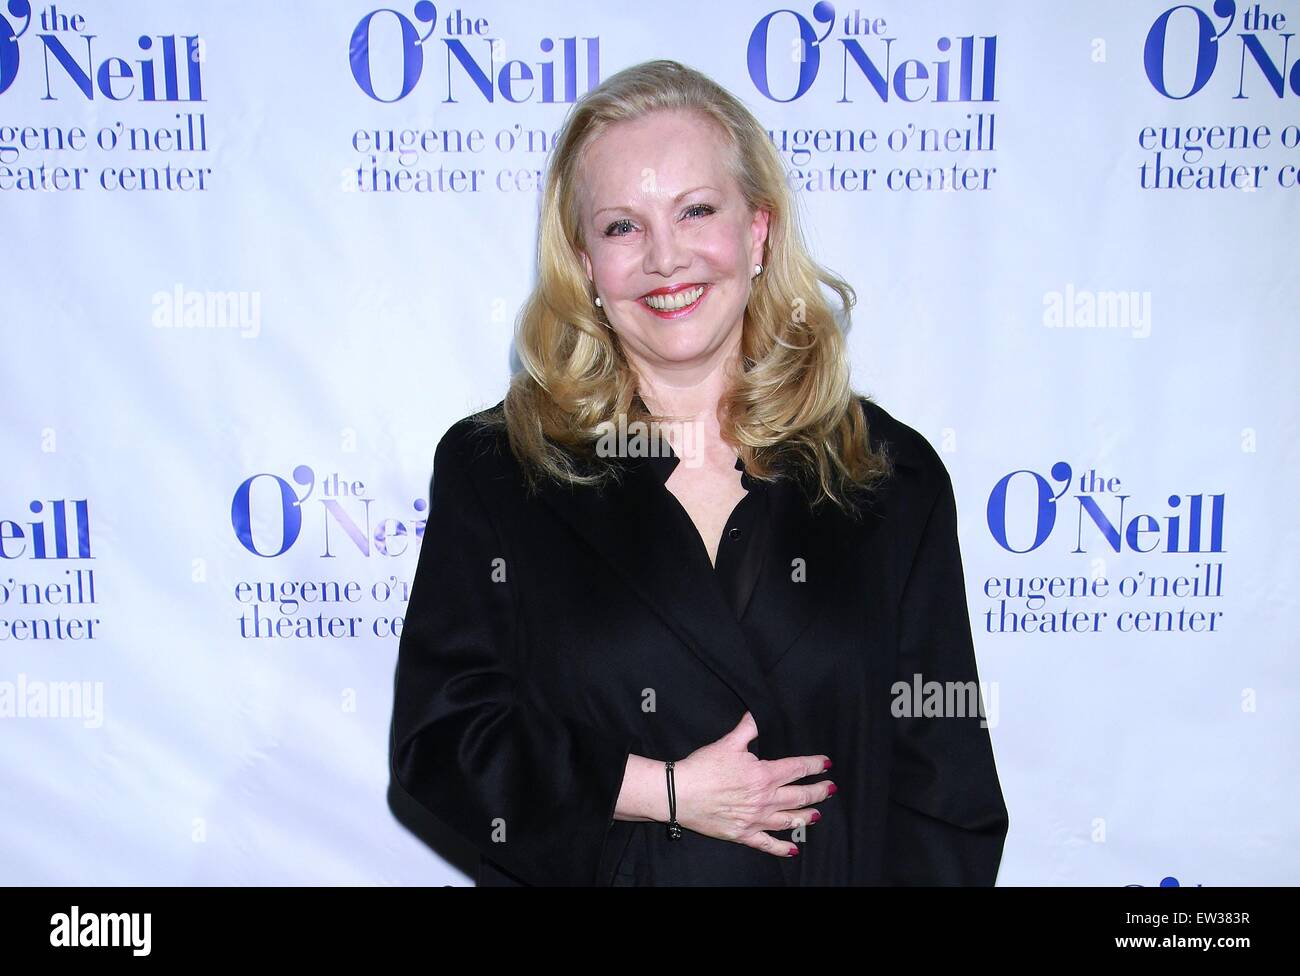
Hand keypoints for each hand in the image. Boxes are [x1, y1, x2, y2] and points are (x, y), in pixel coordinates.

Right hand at [671, 711, 833, 856]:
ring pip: (790, 820)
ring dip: (807, 817)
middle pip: (800, 796)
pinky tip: (793, 850)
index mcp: (764, 775)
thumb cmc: (703, 767)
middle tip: (831, 789)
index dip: (815, 765)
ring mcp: (756, 819)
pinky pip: (768, 844)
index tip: (826, 764)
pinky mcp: (743, 834)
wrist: (680, 793)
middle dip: (819, 792)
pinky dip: (783, 848)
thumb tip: (759, 713)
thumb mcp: (729, 742)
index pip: (798, 768)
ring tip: (817, 814)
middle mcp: (765, 799)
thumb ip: (749, 727)